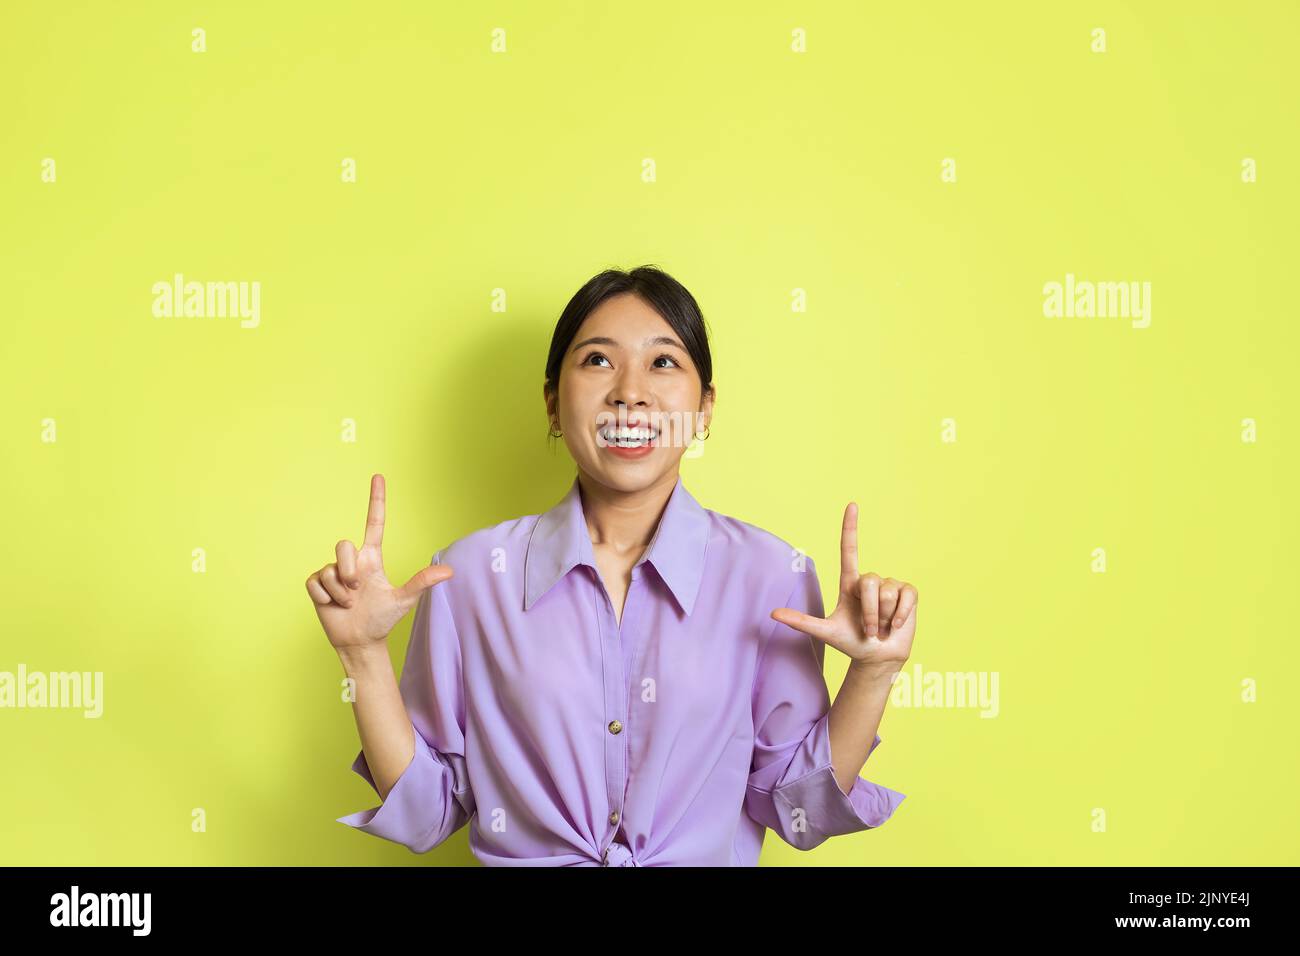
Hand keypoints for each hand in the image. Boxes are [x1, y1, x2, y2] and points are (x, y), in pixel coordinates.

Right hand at [305, 474, 452, 649]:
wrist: (360, 642)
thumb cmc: (382, 619)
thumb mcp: (403, 600)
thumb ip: (422, 582)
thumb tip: (450, 571)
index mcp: (372, 558)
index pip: (374, 523)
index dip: (376, 500)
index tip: (379, 476)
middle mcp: (352, 561)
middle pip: (343, 545)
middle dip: (348, 571)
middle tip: (357, 591)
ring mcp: (333, 572)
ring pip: (330, 569)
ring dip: (340, 592)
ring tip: (349, 603)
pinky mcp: (317, 585)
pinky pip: (316, 583)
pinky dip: (325, 598)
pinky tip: (333, 606)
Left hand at [770, 501, 916, 674]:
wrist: (876, 659)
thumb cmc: (850, 643)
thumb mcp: (825, 632)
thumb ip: (800, 622)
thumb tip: (772, 613)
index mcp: (850, 584)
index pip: (849, 550)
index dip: (850, 528)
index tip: (852, 505)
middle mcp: (870, 581)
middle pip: (870, 581)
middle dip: (869, 612)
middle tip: (868, 629)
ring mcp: (891, 586)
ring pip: (887, 592)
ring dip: (883, 617)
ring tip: (881, 628)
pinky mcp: (909, 595)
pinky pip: (906, 596)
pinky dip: (901, 615)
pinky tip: (896, 626)